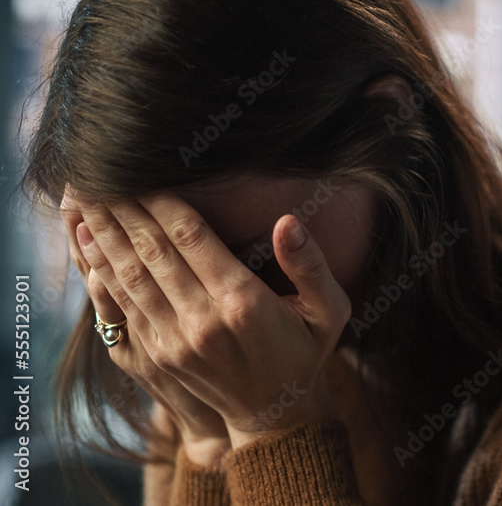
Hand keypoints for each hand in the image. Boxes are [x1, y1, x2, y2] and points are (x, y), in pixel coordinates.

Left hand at [72, 191, 349, 450]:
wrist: (274, 416)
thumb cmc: (306, 353)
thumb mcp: (329, 310)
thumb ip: (311, 265)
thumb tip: (287, 221)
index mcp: (244, 304)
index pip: (191, 237)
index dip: (163, 201)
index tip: (144, 170)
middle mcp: (203, 323)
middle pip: (151, 252)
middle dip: (124, 208)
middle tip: (102, 171)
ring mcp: (174, 343)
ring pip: (128, 276)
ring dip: (103, 233)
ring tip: (87, 196)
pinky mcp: (156, 356)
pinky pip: (120, 305)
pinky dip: (99, 270)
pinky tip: (87, 241)